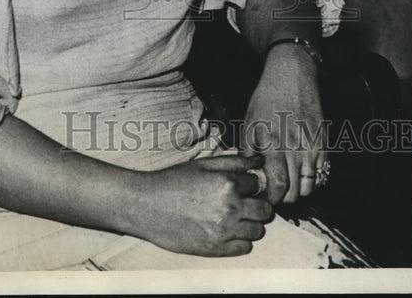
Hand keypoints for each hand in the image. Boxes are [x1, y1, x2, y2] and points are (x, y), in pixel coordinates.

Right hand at [132, 153, 272, 256]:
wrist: (146, 206)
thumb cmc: (174, 181)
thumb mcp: (203, 165)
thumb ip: (234, 162)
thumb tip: (260, 162)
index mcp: (227, 183)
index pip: (258, 185)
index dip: (250, 185)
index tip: (240, 187)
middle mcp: (230, 208)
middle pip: (264, 210)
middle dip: (256, 205)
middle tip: (241, 202)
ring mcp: (224, 231)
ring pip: (258, 230)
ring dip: (249, 223)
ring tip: (231, 217)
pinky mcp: (217, 249)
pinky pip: (245, 248)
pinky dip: (240, 240)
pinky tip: (225, 230)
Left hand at [242, 44, 327, 204]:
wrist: (292, 76)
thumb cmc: (267, 98)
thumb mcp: (250, 121)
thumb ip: (247, 150)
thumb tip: (247, 173)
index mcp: (274, 144)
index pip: (277, 186)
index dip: (270, 198)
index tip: (264, 197)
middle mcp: (296, 149)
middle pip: (294, 192)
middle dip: (282, 197)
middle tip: (274, 192)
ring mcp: (312, 148)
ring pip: (309, 187)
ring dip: (297, 190)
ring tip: (287, 183)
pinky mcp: (323, 144)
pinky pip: (321, 174)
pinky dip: (311, 179)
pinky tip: (299, 171)